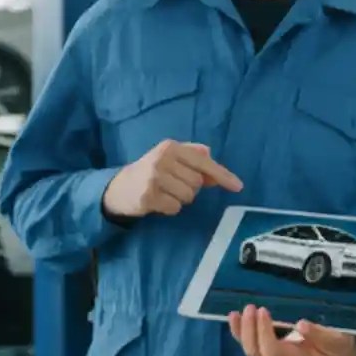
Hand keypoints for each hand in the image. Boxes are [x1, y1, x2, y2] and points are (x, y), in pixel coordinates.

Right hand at [102, 140, 242, 218]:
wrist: (118, 187)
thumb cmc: (150, 171)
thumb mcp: (169, 157)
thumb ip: (192, 155)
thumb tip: (211, 158)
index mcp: (170, 147)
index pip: (203, 161)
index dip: (222, 175)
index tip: (238, 186)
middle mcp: (162, 159)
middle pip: (197, 183)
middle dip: (190, 188)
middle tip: (172, 185)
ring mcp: (154, 178)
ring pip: (188, 197)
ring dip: (180, 199)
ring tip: (164, 193)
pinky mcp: (148, 196)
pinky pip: (175, 208)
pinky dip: (170, 208)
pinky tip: (157, 201)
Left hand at [228, 305, 355, 355]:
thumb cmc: (342, 350)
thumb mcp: (339, 342)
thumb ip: (322, 335)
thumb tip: (301, 324)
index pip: (272, 350)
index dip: (263, 331)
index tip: (264, 310)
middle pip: (256, 352)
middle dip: (248, 330)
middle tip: (250, 307)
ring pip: (251, 349)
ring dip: (241, 331)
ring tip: (235, 313)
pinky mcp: (276, 349)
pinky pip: (254, 343)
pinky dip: (243, 331)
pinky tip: (237, 318)